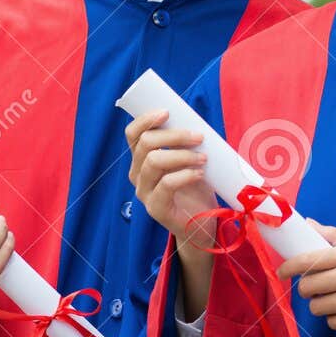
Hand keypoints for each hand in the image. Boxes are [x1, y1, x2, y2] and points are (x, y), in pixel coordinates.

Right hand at [126, 110, 213, 247]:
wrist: (202, 224)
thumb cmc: (196, 188)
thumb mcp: (190, 160)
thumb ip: (185, 144)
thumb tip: (194, 122)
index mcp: (142, 159)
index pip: (133, 134)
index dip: (146, 120)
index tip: (167, 112)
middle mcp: (138, 174)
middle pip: (145, 144)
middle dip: (174, 136)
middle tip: (198, 137)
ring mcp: (144, 192)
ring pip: (153, 162)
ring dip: (182, 155)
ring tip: (203, 158)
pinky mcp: (155, 208)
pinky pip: (166, 184)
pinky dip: (185, 175)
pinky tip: (199, 174)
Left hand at [276, 222, 335, 333]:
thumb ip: (335, 237)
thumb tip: (308, 224)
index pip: (309, 260)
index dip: (289, 266)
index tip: (281, 271)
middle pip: (308, 286)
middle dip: (308, 288)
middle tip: (317, 287)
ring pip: (317, 307)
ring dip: (322, 304)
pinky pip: (331, 322)